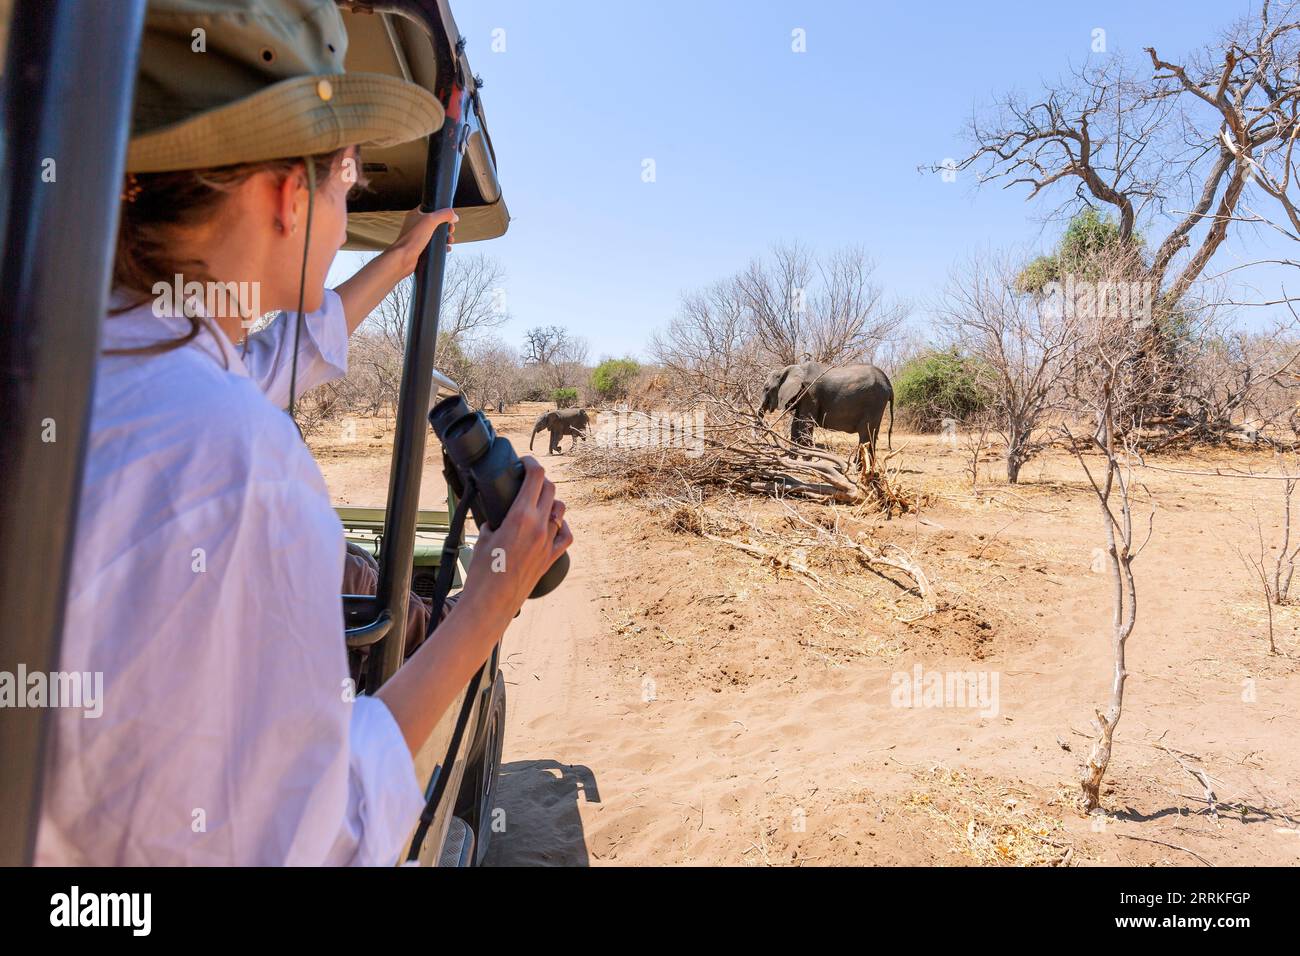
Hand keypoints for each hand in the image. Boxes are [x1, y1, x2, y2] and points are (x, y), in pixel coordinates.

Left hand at [388, 206, 456, 275]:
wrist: (404, 258)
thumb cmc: (412, 239)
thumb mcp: (430, 220)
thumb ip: (444, 215)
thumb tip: (454, 216)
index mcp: (416, 215)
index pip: (432, 209)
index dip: (442, 212)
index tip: (449, 218)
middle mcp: (416, 225)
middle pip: (436, 222)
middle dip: (447, 227)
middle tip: (451, 230)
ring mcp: (419, 237)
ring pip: (436, 235)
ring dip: (446, 237)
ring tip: (449, 241)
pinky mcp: (421, 247)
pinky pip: (434, 245)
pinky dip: (442, 246)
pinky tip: (446, 248)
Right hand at [458, 457, 571, 627]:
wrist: (492, 602)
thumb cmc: (482, 571)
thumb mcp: (483, 537)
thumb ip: (493, 521)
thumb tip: (495, 515)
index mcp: (520, 516)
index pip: (536, 476)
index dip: (531, 463)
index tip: (524, 462)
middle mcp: (539, 526)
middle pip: (550, 489)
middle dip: (540, 480)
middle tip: (528, 481)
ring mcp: (548, 542)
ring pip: (560, 510)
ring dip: (551, 502)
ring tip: (539, 503)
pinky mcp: (552, 557)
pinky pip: (566, 535)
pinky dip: (562, 525)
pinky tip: (555, 524)